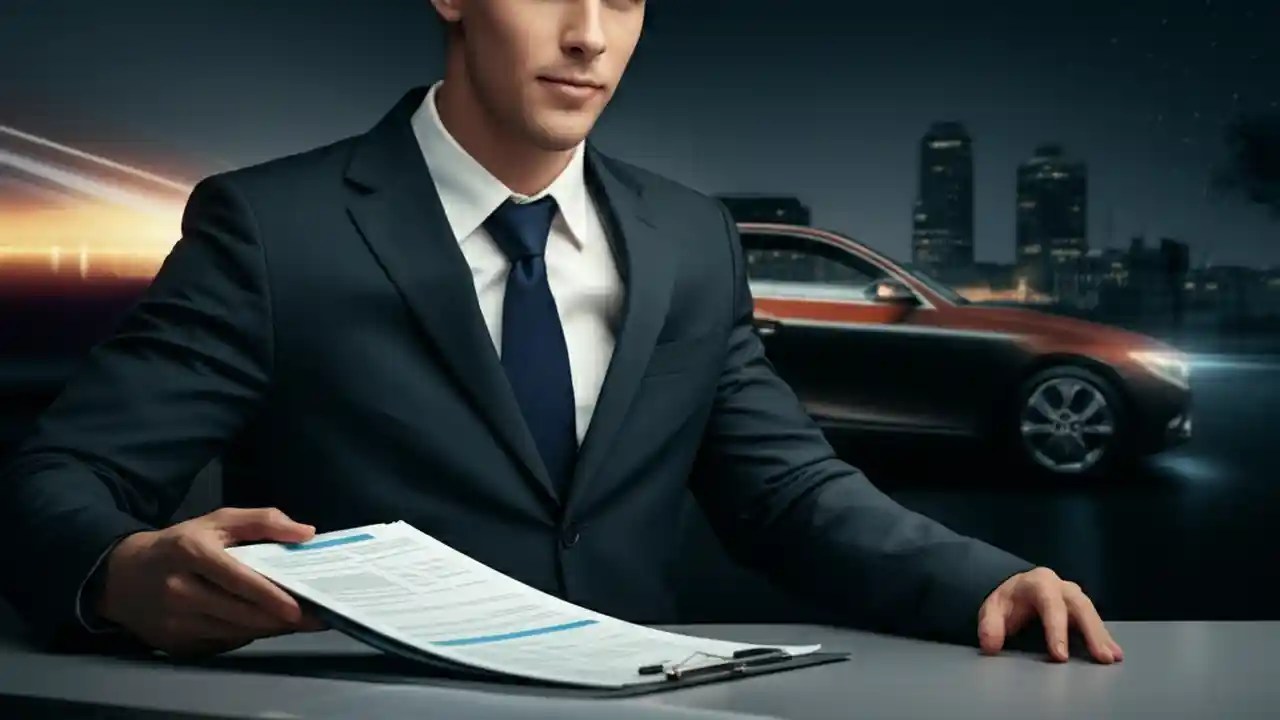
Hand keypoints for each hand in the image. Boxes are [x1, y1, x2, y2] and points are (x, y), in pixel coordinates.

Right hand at [96, 507, 328, 657]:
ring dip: (267, 629)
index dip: (270, 596)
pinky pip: (221, 644)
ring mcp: (174, 621)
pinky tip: (259, 625)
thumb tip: (306, 533)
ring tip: (294, 623)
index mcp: (192, 552)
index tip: (299, 608)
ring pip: (234, 633)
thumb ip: (263, 521)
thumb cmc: (180, 544)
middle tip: (313, 619)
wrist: (121, 576)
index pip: (238, 579)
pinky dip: (244, 635)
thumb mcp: (216, 521)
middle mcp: (180, 590)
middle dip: (279, 619)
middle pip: (240, 613)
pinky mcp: (174, 644)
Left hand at [977, 566, 1123, 663]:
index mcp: (1038, 582)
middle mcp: (1060, 586)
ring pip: (1092, 612)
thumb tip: (990, 645)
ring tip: (1111, 658)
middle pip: (1079, 606)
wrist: (1016, 591)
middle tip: (1100, 656)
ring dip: (1102, 635)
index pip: (1050, 604)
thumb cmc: (1007, 602)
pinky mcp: (1081, 607)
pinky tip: (1113, 653)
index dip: (1056, 630)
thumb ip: (990, 626)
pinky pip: (1095, 620)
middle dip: (1091, 631)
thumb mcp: (992, 610)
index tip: (1060, 656)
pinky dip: (1104, 636)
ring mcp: (1074, 595)